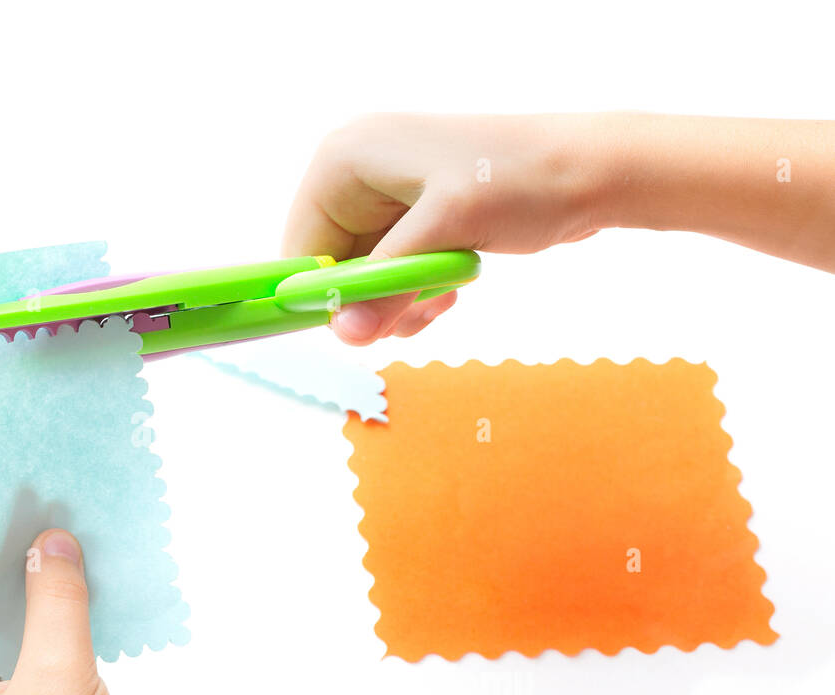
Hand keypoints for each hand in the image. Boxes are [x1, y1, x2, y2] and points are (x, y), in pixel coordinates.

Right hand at [282, 113, 607, 343]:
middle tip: (417, 312)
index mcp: (345, 160)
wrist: (592, 170)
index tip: (360, 328)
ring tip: (442, 296)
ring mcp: (386, 194)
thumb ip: (386, 286)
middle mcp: (357, 173)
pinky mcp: (414, 215)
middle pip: (332, 267)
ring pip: (363, 277)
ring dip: (399, 302)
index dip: (323, 296)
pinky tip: (450, 287)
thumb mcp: (444, 236)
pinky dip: (415, 291)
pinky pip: (391, 271)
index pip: (300, 248)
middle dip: (371, 301)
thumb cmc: (521, 182)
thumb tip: (344, 334)